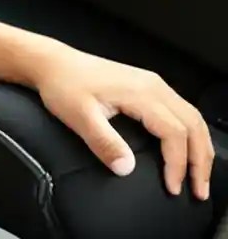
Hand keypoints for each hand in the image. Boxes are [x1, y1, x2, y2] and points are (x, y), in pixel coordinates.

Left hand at [29, 44, 213, 199]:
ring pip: (192, 117)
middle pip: (193, 125)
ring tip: (199, 176)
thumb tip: (126, 168)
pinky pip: (182, 111)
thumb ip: (103, 142)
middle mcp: (154, 86)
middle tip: (199, 190)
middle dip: (200, 160)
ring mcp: (153, 84)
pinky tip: (188, 149)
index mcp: (141, 93)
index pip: (174, 133)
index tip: (173, 188)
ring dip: (200, 148)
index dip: (178, 163)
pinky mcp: (148, 86)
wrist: (53, 63)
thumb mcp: (78, 116)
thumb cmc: (63, 86)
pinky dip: (191, 134)